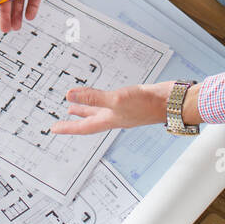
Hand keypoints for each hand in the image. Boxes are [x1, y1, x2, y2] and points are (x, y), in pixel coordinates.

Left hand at [51, 82, 173, 134]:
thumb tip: (70, 95)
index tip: (54, 129)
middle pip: (90, 119)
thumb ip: (93, 97)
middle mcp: (114, 116)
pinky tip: (103, 93)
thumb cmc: (146, 106)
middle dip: (76, 118)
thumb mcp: (115, 100)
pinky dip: (101, 97)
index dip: (67, 128)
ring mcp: (123, 108)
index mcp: (109, 120)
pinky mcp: (131, 99)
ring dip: (87, 107)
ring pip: (99, 109)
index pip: (83, 127)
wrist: (170, 102)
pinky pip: (109, 99)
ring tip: (75, 105)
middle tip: (63, 117)